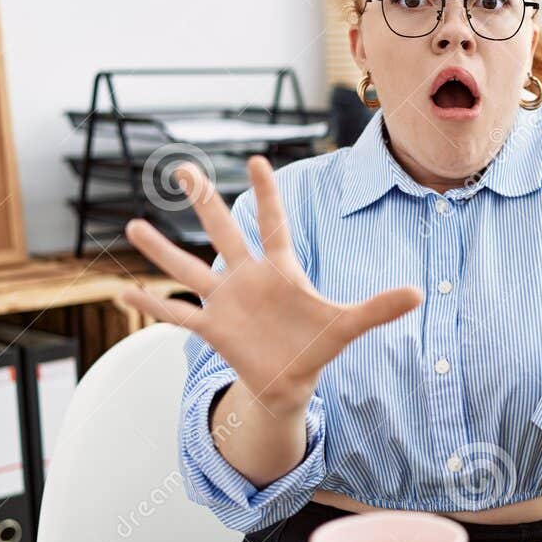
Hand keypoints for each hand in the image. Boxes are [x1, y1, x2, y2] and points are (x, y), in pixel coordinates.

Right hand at [119, 156, 421, 411]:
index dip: (267, 196)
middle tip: (183, 168)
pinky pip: (177, 315)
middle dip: (205, 202)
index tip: (258, 160)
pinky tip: (122, 293)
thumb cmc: (317, 346)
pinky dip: (151, 306)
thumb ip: (378, 308)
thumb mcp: (349, 326)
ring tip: (133, 225)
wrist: (292, 382)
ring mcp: (226, 302)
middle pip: (223, 232)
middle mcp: (248, 279)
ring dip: (162, 250)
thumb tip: (419, 293)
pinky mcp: (213, 329)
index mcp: (281, 271)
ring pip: (189, 269)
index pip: (273, 225)